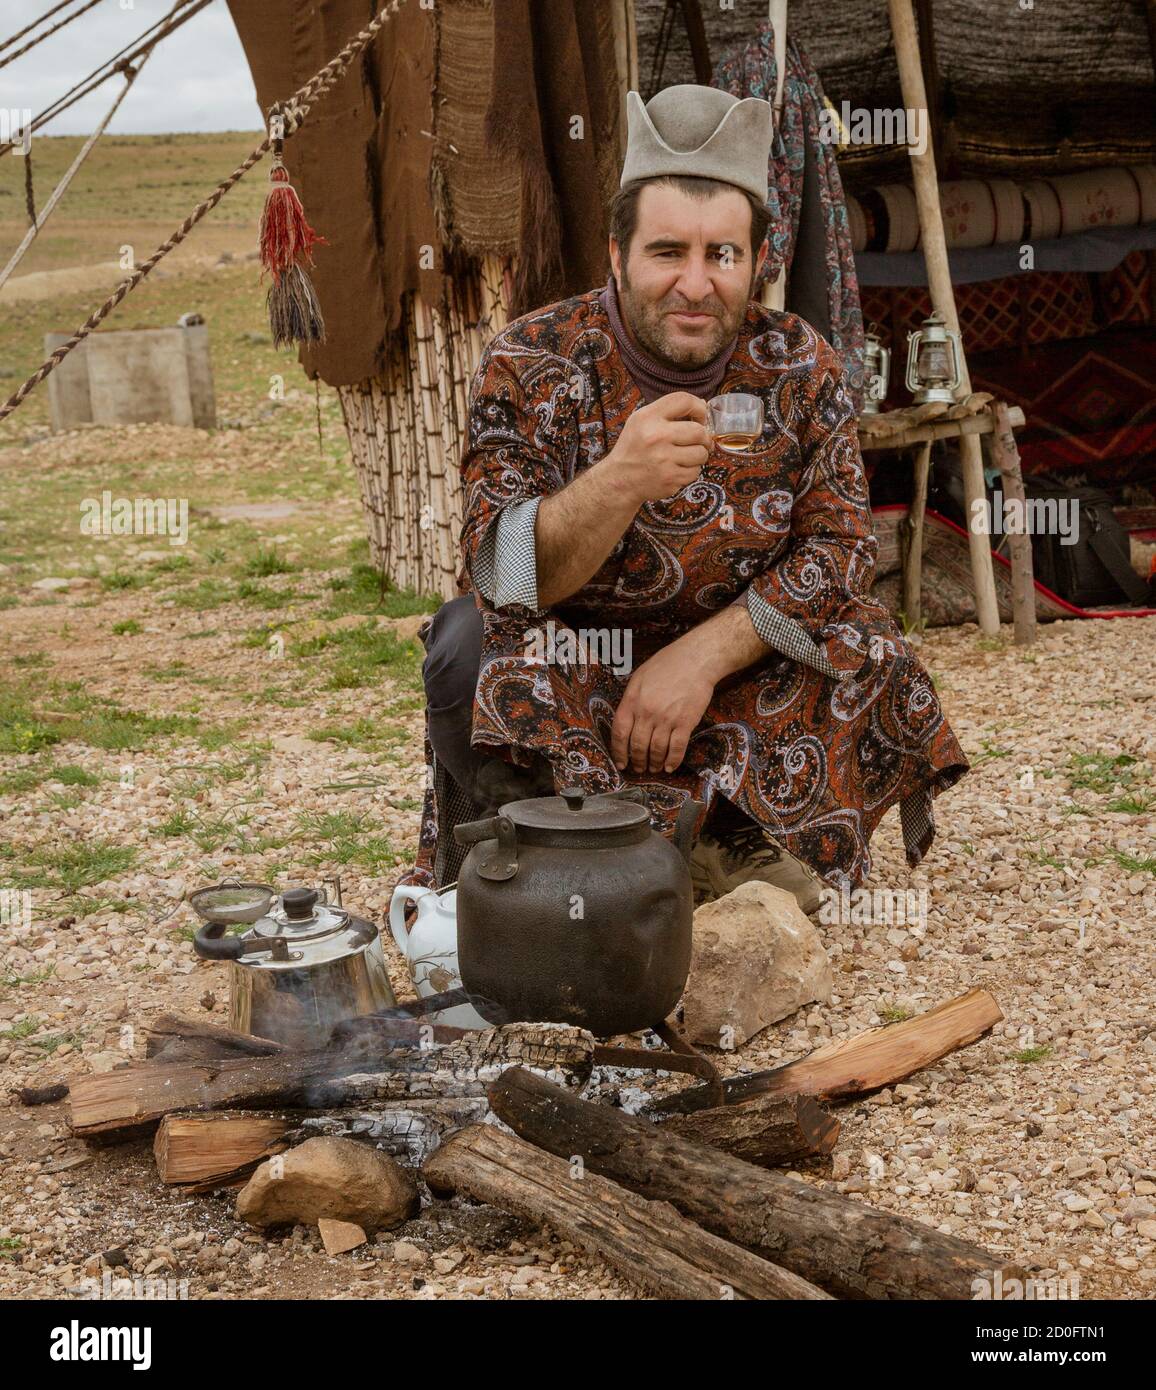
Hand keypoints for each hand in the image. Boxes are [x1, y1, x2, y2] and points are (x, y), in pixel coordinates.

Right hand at [601, 391, 711, 506]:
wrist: (619, 480)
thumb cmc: (633, 449)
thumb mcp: (640, 421)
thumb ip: (667, 411)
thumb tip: (703, 405)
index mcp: (648, 417)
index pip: (684, 401)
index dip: (699, 408)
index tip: (700, 417)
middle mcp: (655, 436)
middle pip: (699, 431)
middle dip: (703, 437)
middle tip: (698, 441)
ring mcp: (664, 459)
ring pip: (701, 453)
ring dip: (699, 455)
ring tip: (687, 456)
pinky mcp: (670, 478)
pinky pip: (695, 472)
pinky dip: (690, 471)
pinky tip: (678, 468)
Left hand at [610, 639, 715, 774]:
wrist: (695, 660)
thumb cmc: (667, 664)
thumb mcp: (639, 677)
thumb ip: (631, 699)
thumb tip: (626, 720)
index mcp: (632, 701)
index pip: (619, 732)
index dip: (619, 751)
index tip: (621, 763)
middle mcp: (647, 712)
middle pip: (638, 745)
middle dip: (637, 761)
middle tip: (639, 769)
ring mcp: (666, 719)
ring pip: (656, 750)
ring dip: (654, 763)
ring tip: (654, 768)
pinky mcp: (685, 723)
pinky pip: (676, 748)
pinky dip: (672, 761)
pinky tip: (670, 767)